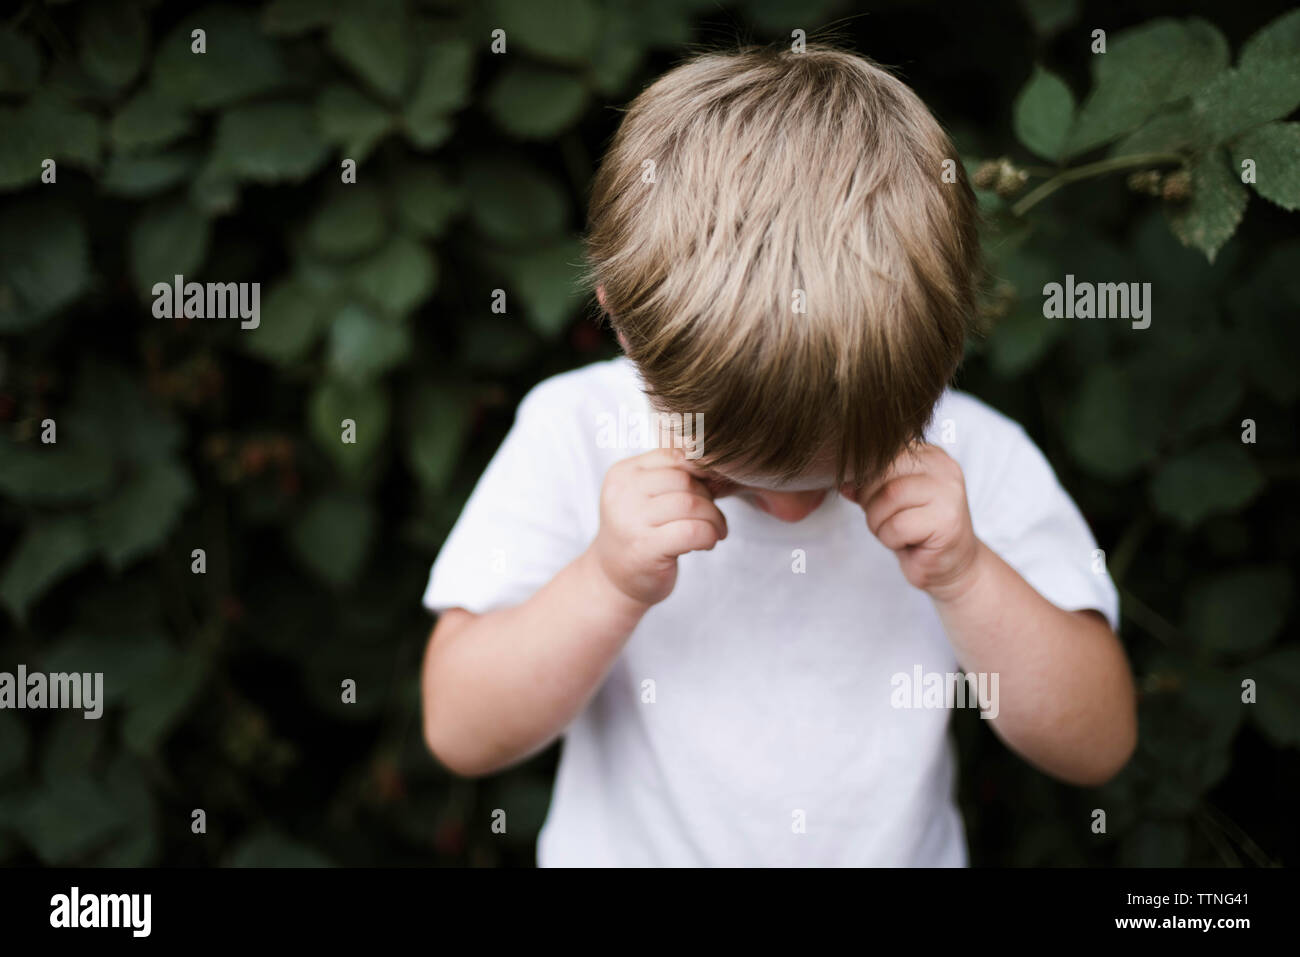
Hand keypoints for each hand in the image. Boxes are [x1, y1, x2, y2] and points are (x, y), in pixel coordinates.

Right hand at [589, 446, 727, 605]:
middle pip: (684, 479)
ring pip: (690, 504)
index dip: (700, 470)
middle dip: (709, 497)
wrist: (612, 579)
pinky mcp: (645, 548)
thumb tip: (716, 463)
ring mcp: (631, 521)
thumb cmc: (638, 534)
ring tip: (716, 530)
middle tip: (714, 515)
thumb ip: (671, 476)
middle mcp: (622, 493)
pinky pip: (692, 532)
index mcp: (623, 473)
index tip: (711, 489)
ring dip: (713, 518)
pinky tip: (708, 543)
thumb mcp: (645, 497)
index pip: (672, 455)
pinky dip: (709, 535)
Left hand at [840, 443, 981, 600]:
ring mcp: (948, 492)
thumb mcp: (888, 501)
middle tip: (884, 521)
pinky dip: (891, 539)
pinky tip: (908, 543)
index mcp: (928, 454)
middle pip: (882, 472)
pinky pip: (897, 525)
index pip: (881, 453)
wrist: (951, 565)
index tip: (866, 499)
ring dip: (879, 522)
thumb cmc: (917, 531)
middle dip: (870, 501)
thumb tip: (843, 481)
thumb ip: (868, 485)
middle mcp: (942, 467)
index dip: (864, 479)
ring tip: (895, 532)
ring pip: (888, 497)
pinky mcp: (946, 520)